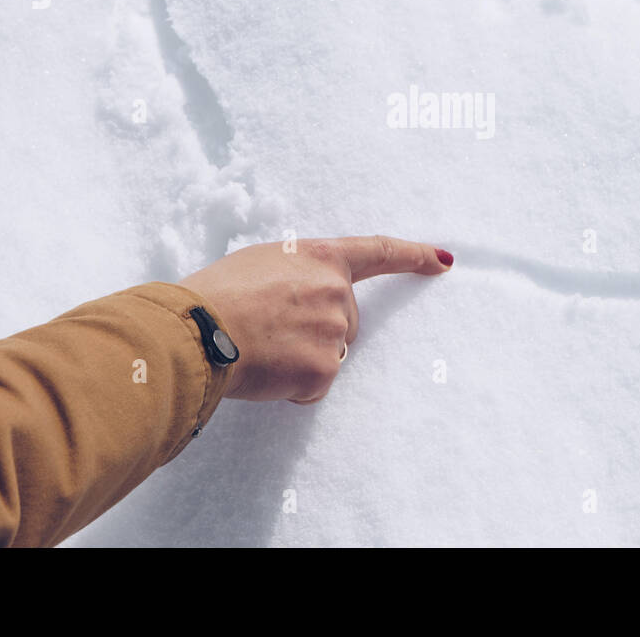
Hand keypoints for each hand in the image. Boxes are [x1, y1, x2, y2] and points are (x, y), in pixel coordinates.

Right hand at [177, 235, 452, 403]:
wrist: (196, 330)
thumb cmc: (213, 295)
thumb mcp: (259, 265)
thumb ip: (295, 276)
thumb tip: (300, 303)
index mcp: (320, 257)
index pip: (379, 252)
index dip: (414, 256)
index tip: (443, 260)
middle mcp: (337, 291)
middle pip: (345, 322)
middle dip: (314, 331)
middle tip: (267, 330)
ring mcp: (335, 331)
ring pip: (329, 355)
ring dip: (300, 358)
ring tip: (258, 347)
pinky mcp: (325, 369)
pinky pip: (314, 386)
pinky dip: (291, 386)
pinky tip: (264, 370)